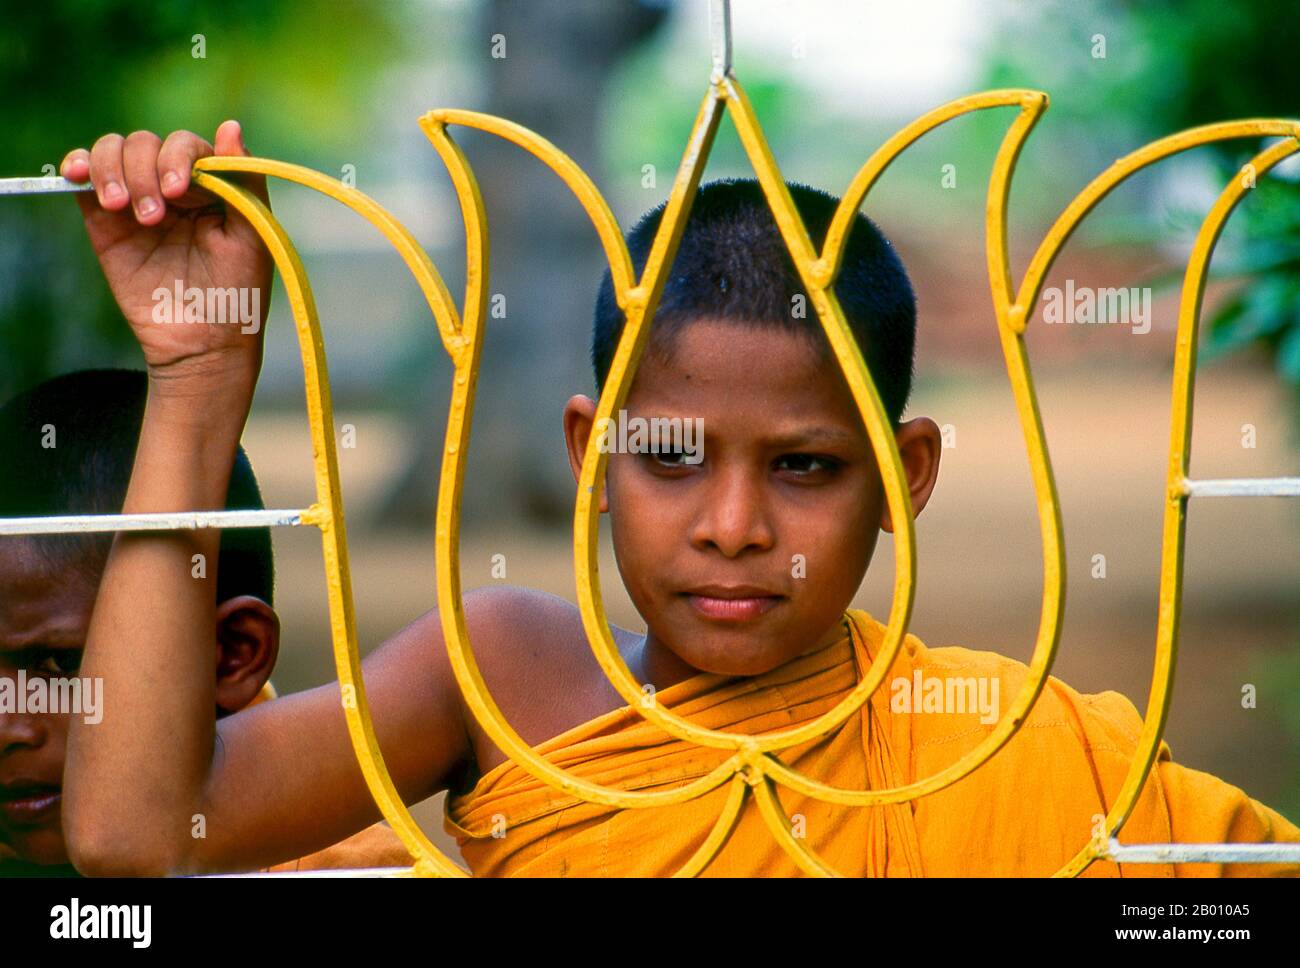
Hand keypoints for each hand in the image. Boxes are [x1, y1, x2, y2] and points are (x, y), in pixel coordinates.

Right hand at [60, 121, 272, 376]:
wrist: (204, 343)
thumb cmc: (239, 292)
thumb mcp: (254, 234)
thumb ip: (244, 179)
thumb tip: (230, 124)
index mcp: (212, 186)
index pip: (187, 146)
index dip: (180, 159)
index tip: (181, 191)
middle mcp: (173, 186)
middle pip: (146, 144)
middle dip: (147, 170)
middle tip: (156, 215)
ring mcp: (138, 200)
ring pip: (114, 152)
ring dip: (115, 170)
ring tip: (126, 210)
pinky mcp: (105, 221)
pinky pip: (85, 176)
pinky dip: (79, 165)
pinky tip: (79, 175)